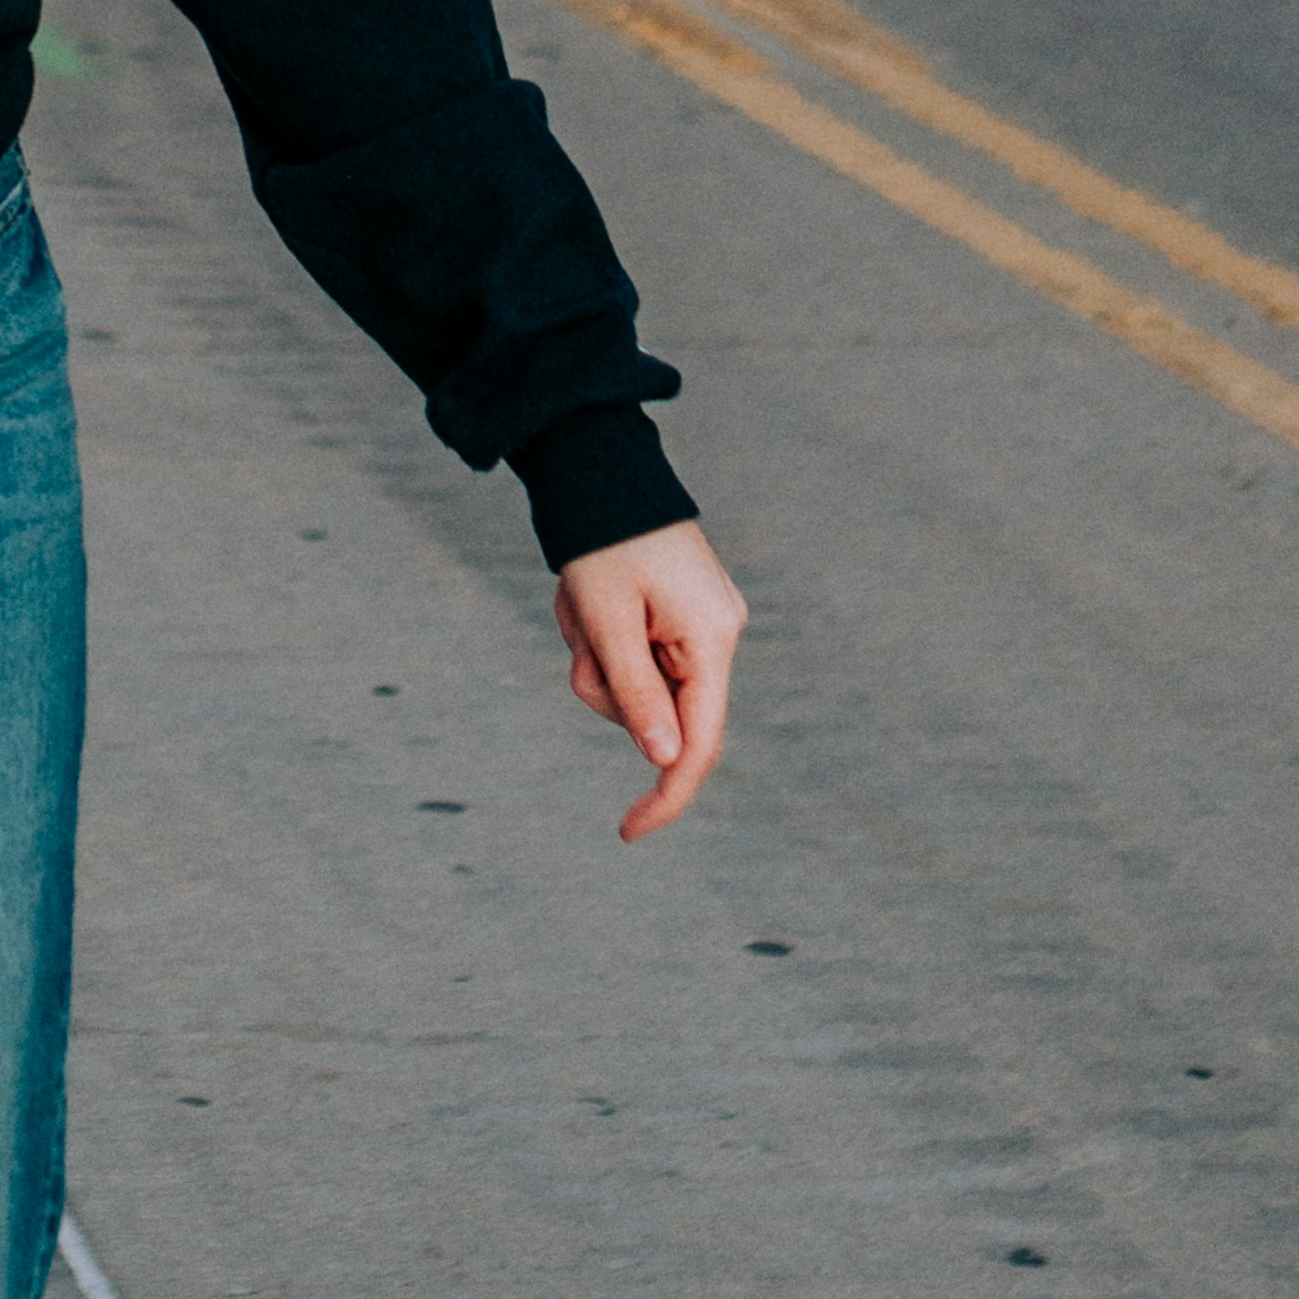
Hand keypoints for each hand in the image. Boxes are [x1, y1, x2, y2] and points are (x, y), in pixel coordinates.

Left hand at [554, 524, 744, 836]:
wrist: (600, 468)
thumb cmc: (601, 541)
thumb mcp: (606, 620)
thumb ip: (636, 693)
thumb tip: (665, 760)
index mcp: (712, 639)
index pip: (699, 744)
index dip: (666, 794)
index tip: (628, 831)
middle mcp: (718, 635)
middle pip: (660, 714)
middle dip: (607, 686)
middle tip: (580, 629)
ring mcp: (699, 625)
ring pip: (638, 687)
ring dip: (596, 658)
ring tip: (581, 602)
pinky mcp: (677, 615)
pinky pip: (635, 656)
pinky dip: (601, 640)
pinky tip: (588, 597)